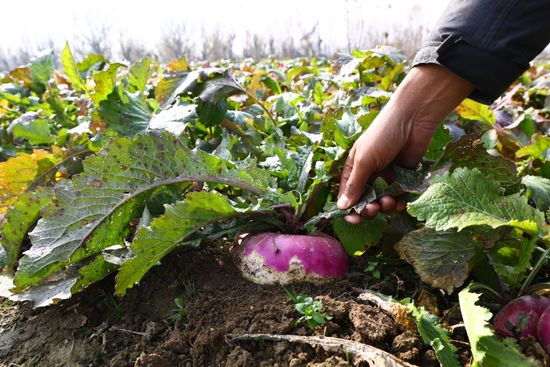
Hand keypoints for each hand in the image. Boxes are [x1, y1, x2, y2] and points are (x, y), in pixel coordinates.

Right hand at [337, 64, 473, 223]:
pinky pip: (400, 196)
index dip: (348, 208)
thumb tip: (341, 207)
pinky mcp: (404, 177)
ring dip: (384, 206)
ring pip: (382, 201)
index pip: (347, 194)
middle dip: (368, 208)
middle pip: (365, 200)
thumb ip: (355, 185)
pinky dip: (400, 202)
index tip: (353, 218)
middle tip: (373, 209)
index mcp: (354, 168)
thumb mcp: (365, 160)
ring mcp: (387, 176)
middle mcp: (369, 173)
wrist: (413, 119)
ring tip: (389, 202)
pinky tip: (401, 203)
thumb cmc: (383, 134)